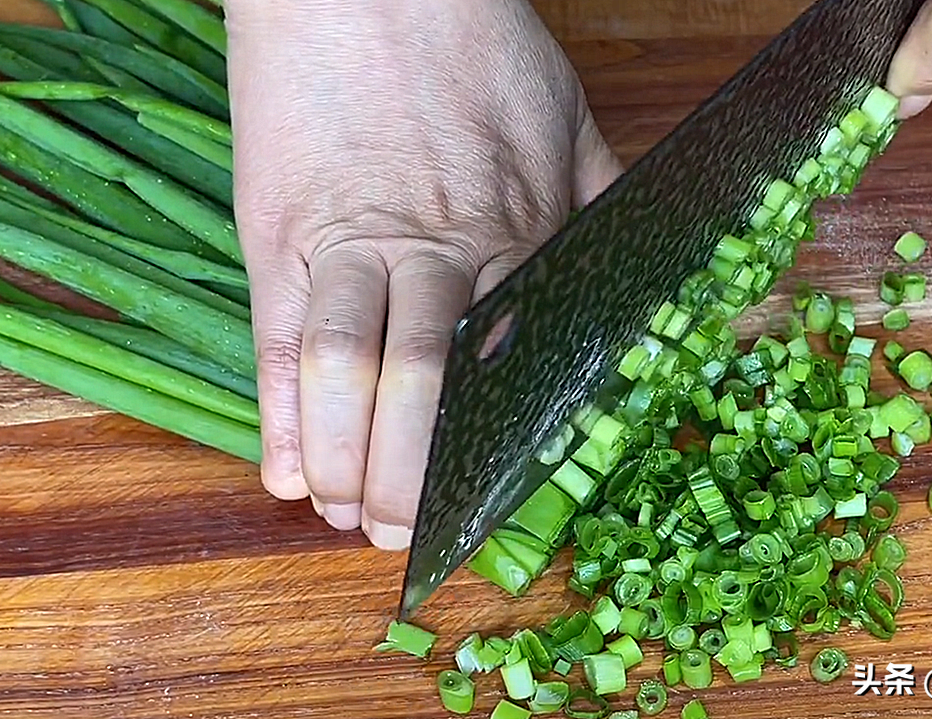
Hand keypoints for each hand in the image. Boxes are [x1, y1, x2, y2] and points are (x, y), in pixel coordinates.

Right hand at [223, 0, 622, 547]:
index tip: (499, 504)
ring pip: (355, 372)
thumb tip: (650, 261)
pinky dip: (281, 418)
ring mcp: (355, 242)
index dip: (506, 451)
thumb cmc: (470, 39)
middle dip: (419, 479)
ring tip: (347, 517)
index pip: (518, 367)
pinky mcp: (281, 231)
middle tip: (406, 535)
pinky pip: (282, 341)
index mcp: (520, 232)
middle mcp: (442, 250)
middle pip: (434, 387)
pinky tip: (286, 475)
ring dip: (349, 462)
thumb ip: (600, 198)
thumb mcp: (565, 116)